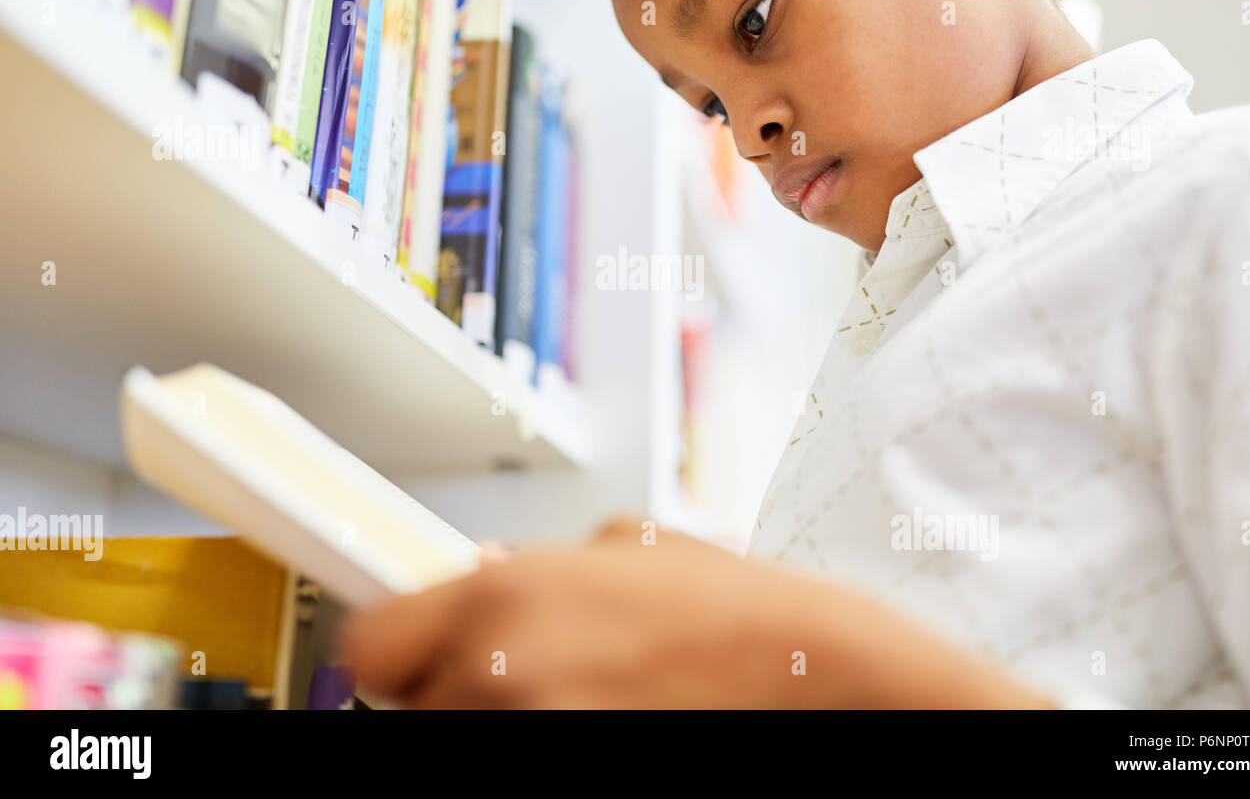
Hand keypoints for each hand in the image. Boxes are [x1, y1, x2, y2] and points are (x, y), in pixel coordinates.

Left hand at [341, 517, 1055, 707]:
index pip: (371, 647)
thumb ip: (531, 563)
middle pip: (411, 706)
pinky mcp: (569, 768)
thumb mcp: (625, 548)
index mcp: (502, 598)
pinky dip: (541, 734)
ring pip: (462, 734)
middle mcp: (500, 673)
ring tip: (579, 695)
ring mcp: (528, 736)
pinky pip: (512, 752)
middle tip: (522, 675)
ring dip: (498, 716)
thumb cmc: (731, 609)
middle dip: (456, 687)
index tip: (416, 654)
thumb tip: (479, 571)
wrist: (811, 671)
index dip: (398, 650)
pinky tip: (602, 711)